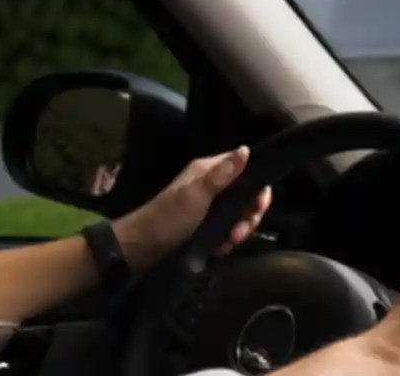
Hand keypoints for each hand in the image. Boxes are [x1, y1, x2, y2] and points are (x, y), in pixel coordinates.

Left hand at [111, 146, 271, 273]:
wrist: (141, 247)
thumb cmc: (169, 218)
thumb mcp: (197, 195)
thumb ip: (223, 174)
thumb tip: (246, 149)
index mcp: (208, 171)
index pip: (245, 169)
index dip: (258, 187)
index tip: (258, 208)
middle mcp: (210, 185)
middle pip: (245, 196)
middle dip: (248, 217)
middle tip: (239, 234)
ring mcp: (207, 206)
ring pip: (237, 215)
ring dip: (237, 231)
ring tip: (228, 244)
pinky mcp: (203, 226)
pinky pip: (225, 230)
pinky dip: (225, 241)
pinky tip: (219, 250)